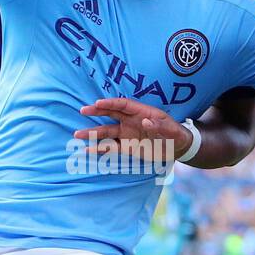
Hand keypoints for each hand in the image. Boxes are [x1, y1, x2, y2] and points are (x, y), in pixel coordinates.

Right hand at [74, 96, 191, 159]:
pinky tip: (88, 150)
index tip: (98, 103)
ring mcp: (126, 134)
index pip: (123, 105)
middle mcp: (130, 121)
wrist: (177, 148)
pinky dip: (99, 149)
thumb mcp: (171, 130)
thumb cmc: (175, 135)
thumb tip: (145, 121)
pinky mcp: (126, 147)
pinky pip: (110, 147)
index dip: (110, 103)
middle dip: (96, 112)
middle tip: (83, 110)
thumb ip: (159, 125)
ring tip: (78, 134)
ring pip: (106, 132)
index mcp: (141, 112)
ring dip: (93, 133)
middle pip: (110, 114)